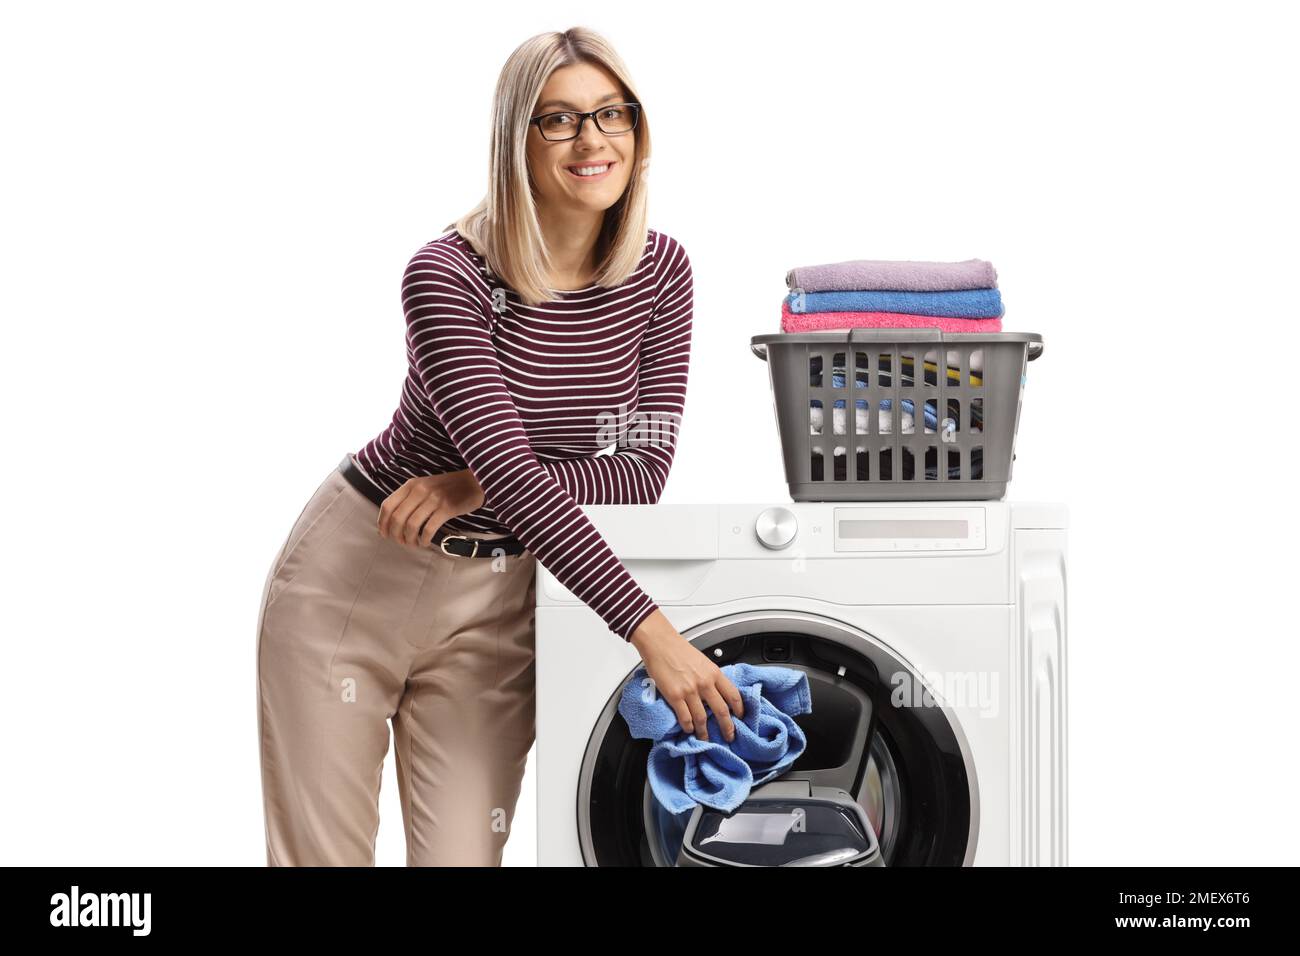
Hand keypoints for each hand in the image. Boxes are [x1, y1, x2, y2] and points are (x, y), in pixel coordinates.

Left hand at [377, 468, 485, 547]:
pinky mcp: (446, 509)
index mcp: (412, 484)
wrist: (475, 481)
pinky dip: (423, 539)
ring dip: (409, 539)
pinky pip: (428, 528)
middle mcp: (420, 490)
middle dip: (396, 534)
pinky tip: (425, 542)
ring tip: (413, 543)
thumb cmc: (449, 486)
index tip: (384, 534)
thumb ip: (410, 498)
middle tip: (401, 542)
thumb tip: (394, 520)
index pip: (388, 505)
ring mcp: (433, 499)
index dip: (383, 522)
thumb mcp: (426, 485)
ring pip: (411, 525)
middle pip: (398, 518)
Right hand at [630, 609, 744, 741]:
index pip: (733, 695)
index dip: (739, 710)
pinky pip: (685, 717)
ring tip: (705, 737)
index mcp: (714, 673)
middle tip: (729, 736)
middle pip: (722, 711)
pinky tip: (689, 729)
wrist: (659, 643)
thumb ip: (710, 676)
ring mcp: (690, 691)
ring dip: (704, 732)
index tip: (740, 718)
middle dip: (727, 728)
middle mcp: (705, 683)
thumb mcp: (702, 660)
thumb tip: (714, 692)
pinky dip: (688, 726)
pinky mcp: (675, 696)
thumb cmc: (678, 649)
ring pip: (702, 718)